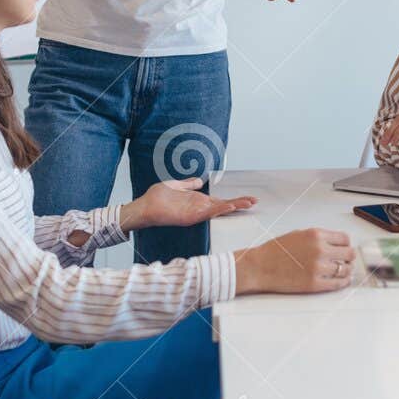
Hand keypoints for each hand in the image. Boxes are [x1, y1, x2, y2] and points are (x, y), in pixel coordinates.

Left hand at [123, 178, 256, 229]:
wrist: (143, 206)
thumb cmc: (156, 198)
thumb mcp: (175, 186)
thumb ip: (187, 184)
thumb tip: (198, 180)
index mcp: (197, 201)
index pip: (219, 201)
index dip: (234, 199)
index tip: (248, 198)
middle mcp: (198, 209)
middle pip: (223, 206)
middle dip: (239, 203)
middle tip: (254, 201)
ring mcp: (195, 213)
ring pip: (218, 210)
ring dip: (232, 206)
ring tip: (246, 203)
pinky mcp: (189, 217)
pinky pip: (206, 213)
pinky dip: (218, 210)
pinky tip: (227, 206)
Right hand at [234, 228, 355, 293]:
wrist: (259, 267)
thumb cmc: (275, 251)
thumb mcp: (298, 234)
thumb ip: (317, 238)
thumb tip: (334, 243)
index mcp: (315, 235)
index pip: (344, 238)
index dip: (346, 244)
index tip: (345, 248)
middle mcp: (319, 249)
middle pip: (349, 253)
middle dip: (349, 257)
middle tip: (347, 260)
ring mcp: (318, 267)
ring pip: (345, 269)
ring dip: (347, 270)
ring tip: (345, 271)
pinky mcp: (314, 284)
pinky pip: (337, 284)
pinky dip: (342, 282)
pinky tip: (342, 281)